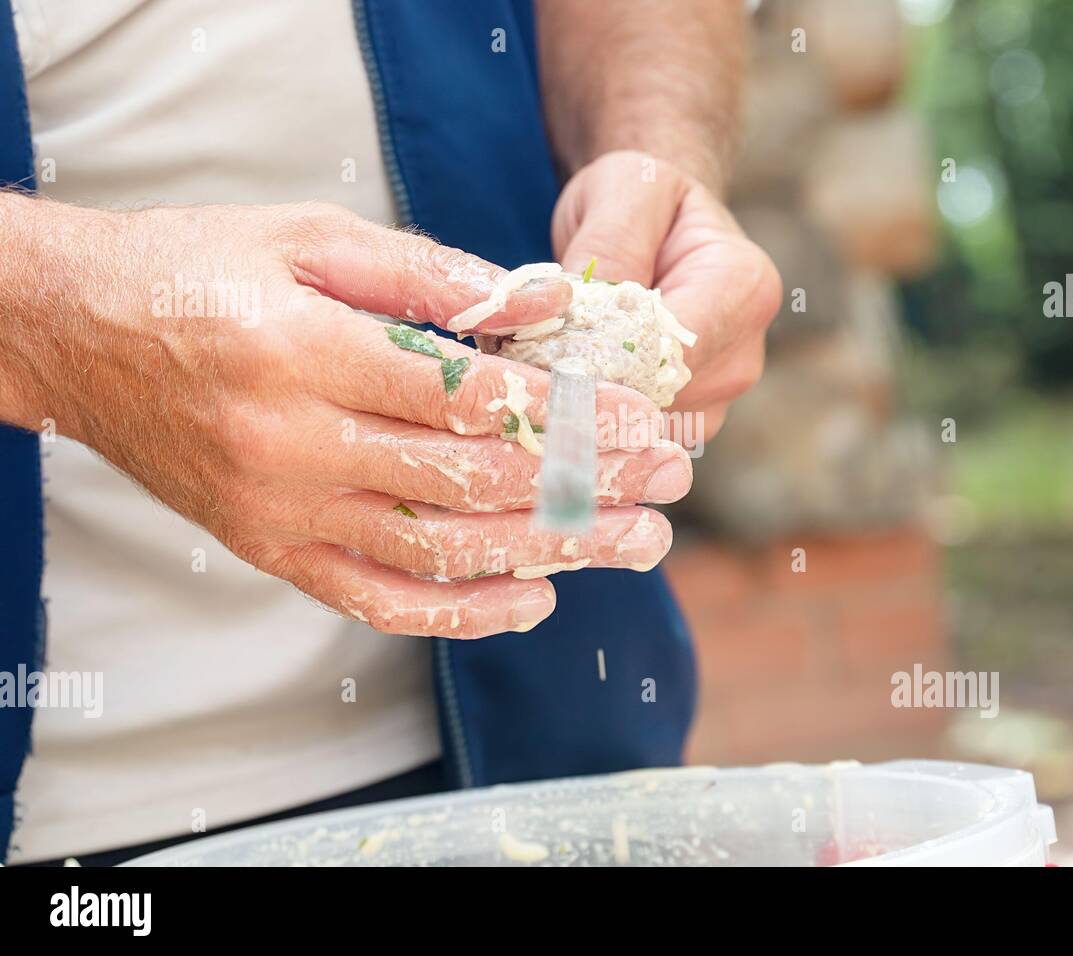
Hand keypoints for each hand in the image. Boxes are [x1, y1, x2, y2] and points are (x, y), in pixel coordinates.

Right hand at [0, 198, 693, 636]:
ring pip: (437, 552)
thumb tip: (546, 303)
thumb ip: (431, 273)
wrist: (78, 333)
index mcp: (301, 352)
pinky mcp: (269, 552)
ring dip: (549, 552)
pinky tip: (535, 599)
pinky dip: (460, 611)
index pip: (465, 398)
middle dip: (585, 485)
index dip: (569, 414)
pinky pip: (375, 600)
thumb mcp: (310, 237)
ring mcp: (278, 512)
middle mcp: (290, 446)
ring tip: (635, 544)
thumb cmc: (202, 268)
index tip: (647, 419)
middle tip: (670, 485)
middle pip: (469, 481)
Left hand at [551, 150, 782, 441]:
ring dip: (593, 411)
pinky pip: (640, 436)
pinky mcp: (693, 419)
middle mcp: (743, 353)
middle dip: (593, 391)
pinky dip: (600, 420)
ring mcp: (722, 395)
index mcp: (744, 289)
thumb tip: (592, 313)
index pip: (673, 353)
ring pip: (648, 428)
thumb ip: (612, 246)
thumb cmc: (643, 198)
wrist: (659, 223)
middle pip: (662, 400)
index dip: (606, 365)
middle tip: (527, 370)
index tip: (541, 361)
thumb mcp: (625, 190)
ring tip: (547, 371)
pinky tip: (568, 388)